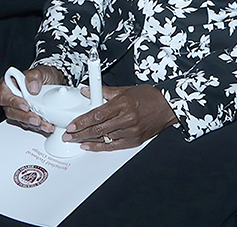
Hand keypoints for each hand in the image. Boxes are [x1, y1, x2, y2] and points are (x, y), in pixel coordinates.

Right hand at [0, 64, 67, 132]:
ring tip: (43, 123)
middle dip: (24, 116)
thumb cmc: (42, 76)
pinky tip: (46, 124)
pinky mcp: (26, 116)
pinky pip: (29, 124)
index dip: (13, 102)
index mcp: (8, 85)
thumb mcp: (40, 71)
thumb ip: (34, 76)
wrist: (53, 83)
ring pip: (20, 120)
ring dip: (32, 123)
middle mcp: (11, 99)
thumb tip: (32, 87)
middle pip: (11, 111)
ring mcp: (18, 109)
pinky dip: (38, 125)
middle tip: (35, 118)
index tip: (25, 105)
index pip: (4, 96)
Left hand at [62, 84, 177, 150]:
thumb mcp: (125, 90)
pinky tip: (89, 145)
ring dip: (87, 140)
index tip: (72, 124)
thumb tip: (88, 90)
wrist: (168, 106)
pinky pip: (113, 146)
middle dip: (80, 132)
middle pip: (98, 128)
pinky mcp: (134, 140)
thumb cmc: (149, 97)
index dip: (82, 121)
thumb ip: (104, 91)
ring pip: (103, 138)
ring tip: (75, 139)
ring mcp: (130, 131)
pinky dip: (99, 147)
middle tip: (68, 134)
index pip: (97, 114)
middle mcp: (126, 118)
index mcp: (123, 103)